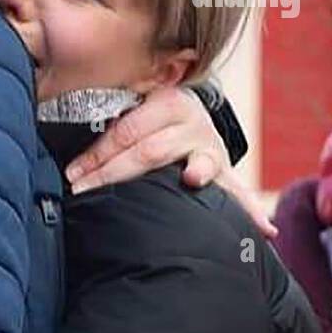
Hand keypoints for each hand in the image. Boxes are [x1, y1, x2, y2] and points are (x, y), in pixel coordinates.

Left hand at [64, 85, 276, 237]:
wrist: (189, 116)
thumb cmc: (147, 121)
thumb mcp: (131, 114)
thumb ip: (107, 130)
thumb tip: (67, 166)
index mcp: (164, 102)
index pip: (125, 132)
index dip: (95, 156)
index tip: (72, 176)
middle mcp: (192, 121)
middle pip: (151, 150)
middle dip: (114, 173)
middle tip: (86, 192)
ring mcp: (211, 147)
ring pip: (194, 164)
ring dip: (196, 173)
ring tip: (192, 179)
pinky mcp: (224, 170)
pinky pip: (238, 191)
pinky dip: (249, 209)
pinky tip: (264, 229)